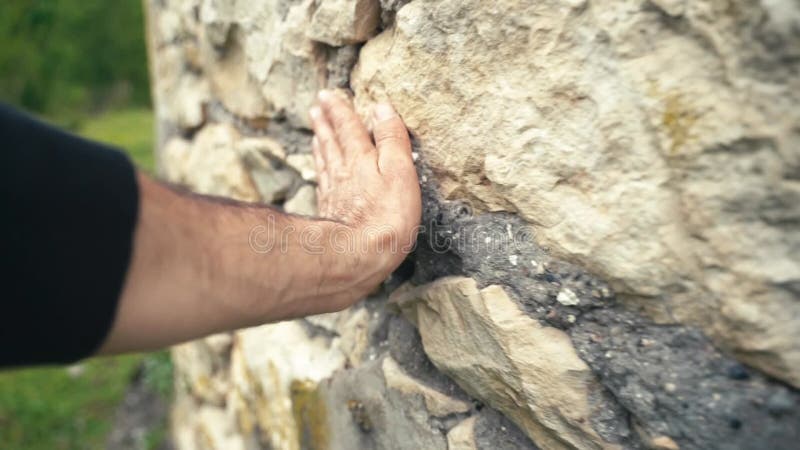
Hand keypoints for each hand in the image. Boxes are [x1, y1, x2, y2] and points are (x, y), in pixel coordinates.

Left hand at [309, 90, 420, 309]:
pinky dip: (321, 170)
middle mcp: (344, 172)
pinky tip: (321, 171)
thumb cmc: (385, 216)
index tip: (329, 95)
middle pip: (333, 142)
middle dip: (327, 123)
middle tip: (317, 107)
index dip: (341, 110)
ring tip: (316, 132)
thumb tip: (384, 108)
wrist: (356, 256)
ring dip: (321, 143)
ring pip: (326, 161)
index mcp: (362, 159)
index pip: (350, 127)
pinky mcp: (331, 214)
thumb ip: (392, 139)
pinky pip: (324, 183)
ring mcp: (335, 194)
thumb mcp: (399, 172)